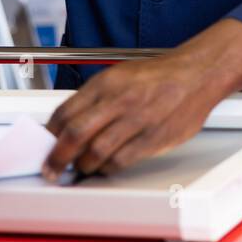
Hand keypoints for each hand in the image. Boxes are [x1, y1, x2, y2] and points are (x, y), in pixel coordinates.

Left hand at [42, 18, 241, 177]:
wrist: (197, 74)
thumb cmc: (159, 75)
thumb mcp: (121, 74)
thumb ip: (95, 97)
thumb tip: (68, 122)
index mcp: (107, 82)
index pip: (66, 111)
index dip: (50, 133)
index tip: (45, 143)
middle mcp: (119, 100)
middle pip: (75, 134)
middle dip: (57, 156)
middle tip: (51, 167)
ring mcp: (137, 120)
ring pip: (96, 152)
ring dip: (82, 165)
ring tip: (79, 167)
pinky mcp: (153, 137)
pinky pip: (121, 160)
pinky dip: (108, 168)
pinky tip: (105, 166)